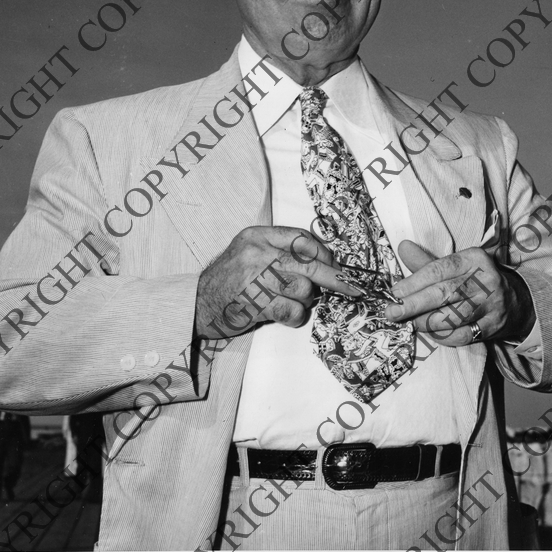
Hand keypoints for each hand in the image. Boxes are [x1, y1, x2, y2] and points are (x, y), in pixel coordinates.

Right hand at [194, 226, 358, 338]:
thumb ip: (278, 248)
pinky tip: (286, 314)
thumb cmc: (229, 278)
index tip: (334, 263)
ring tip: (290, 300)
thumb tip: (321, 258)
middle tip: (354, 288)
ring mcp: (257, 279)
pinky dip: (296, 316)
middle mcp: (257, 254)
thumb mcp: (248, 250)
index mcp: (257, 236)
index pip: (301, 238)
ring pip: (304, 289)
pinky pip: (294, 311)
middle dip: (335, 277)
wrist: (198, 303)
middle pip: (309, 263)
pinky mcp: (257, 305)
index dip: (323, 252)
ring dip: (305, 299)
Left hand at [385, 241, 534, 345]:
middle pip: (444, 293)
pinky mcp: (493, 326)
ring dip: (426, 322)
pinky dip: (444, 336)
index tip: (395, 292)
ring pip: (453, 316)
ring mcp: (491, 304)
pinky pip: (464, 335)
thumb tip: (402, 248)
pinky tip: (431, 333)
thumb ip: (426, 261)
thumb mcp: (456, 266)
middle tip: (393, 312)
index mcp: (473, 259)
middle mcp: (485, 280)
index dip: (415, 282)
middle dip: (414, 304)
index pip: (439, 269)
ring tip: (410, 323)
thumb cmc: (475, 281)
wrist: (516, 302)